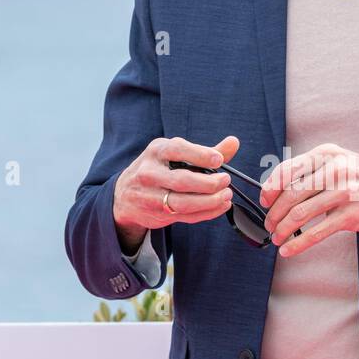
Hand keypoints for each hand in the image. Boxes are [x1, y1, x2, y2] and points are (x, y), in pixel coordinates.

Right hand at [113, 134, 239, 250]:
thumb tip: (234, 142)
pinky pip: (186, 216)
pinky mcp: (157, 215)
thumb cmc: (158, 169)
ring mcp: (151, 196)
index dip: (200, 155)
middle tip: (226, 181)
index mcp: (156, 151)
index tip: (219, 160)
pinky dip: (207, 213)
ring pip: (183, 203)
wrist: (124, 196)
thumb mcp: (174, 154)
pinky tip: (221, 206)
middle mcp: (149, 173)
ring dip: (210, 201)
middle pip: (182, 180)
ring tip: (226, 195)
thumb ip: (205, 151)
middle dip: (208, 183)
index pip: (177, 150)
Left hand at [260, 143, 358, 256]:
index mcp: (327, 154)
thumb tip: (278, 187)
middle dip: (274, 213)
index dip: (270, 188)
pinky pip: (317, 232)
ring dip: (283, 228)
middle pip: (291, 194)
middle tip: (269, 223)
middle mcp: (335, 170)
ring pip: (301, 213)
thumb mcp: (339, 160)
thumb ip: (312, 169)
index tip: (264, 201)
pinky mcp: (351, 215)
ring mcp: (344, 193)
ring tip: (277, 236)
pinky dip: (298, 243)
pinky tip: (288, 249)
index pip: (287, 169)